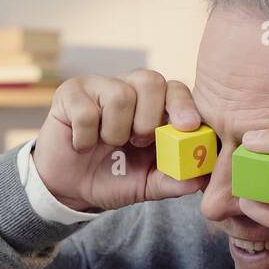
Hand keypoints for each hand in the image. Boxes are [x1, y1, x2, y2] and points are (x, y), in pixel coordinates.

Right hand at [33, 70, 206, 212]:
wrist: (68, 188)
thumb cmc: (111, 177)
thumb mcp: (146, 185)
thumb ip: (172, 181)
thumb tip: (199, 180)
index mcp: (153, 106)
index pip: (176, 89)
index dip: (183, 105)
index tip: (187, 126)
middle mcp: (129, 88)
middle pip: (150, 80)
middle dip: (148, 119)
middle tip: (138, 141)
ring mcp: (98, 87)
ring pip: (120, 96)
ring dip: (114, 132)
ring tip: (106, 144)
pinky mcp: (69, 93)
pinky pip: (86, 110)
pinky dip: (85, 137)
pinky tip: (82, 144)